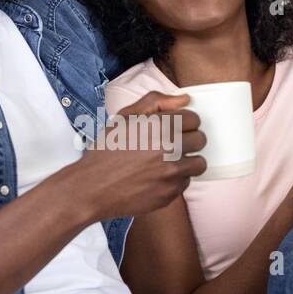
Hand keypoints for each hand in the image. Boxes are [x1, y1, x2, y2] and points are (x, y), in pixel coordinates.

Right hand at [76, 91, 206, 219]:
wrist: (92, 187)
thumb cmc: (107, 150)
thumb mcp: (125, 117)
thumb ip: (156, 102)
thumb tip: (185, 99)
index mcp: (160, 126)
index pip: (194, 119)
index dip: (183, 122)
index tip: (172, 128)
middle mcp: (170, 149)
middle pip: (200, 140)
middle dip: (187, 140)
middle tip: (170, 145)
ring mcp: (172, 174)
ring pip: (198, 163)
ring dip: (187, 161)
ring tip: (166, 162)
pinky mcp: (170, 194)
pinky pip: (185, 183)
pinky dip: (174, 180)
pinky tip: (156, 177)